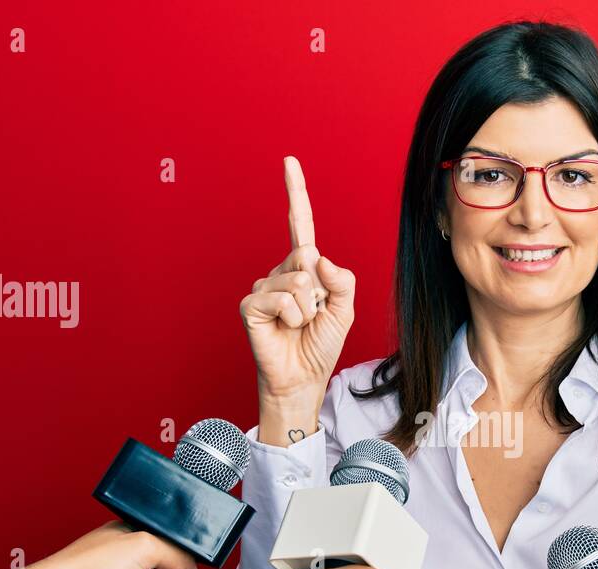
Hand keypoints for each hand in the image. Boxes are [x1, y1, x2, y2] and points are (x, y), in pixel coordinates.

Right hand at [239, 156, 355, 440]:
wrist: (303, 378)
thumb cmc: (320, 345)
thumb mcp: (345, 310)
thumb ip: (341, 279)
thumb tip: (316, 257)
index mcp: (304, 268)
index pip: (299, 224)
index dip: (295, 192)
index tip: (289, 161)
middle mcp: (282, 271)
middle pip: (308, 258)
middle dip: (321, 292)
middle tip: (313, 317)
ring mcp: (264, 287)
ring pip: (298, 281)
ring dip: (308, 310)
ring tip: (299, 326)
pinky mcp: (252, 305)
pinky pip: (281, 299)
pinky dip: (292, 317)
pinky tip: (285, 329)